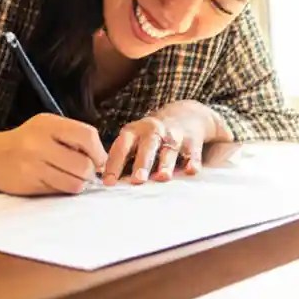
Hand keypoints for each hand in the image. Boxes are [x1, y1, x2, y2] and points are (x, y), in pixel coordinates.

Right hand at [0, 113, 107, 195]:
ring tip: (69, 176)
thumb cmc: (26, 142)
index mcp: (48, 124)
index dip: (98, 151)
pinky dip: (64, 189)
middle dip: (89, 172)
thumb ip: (74, 137)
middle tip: (84, 171)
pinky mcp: (30, 184)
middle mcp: (39, 143)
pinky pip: (60, 191)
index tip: (98, 159)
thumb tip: (103, 160)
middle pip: (84, 165)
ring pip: (74, 182)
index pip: (87, 136)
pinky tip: (56, 181)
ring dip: (78, 183)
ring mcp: (33, 165)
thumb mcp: (47, 127)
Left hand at [103, 101, 217, 185]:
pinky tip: (191, 171)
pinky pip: (192, 154)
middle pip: (147, 146)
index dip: (114, 163)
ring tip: (162, 177)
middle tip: (137, 180)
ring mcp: (174, 135)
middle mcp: (154, 131)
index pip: (122, 147)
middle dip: (142, 163)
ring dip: (165, 164)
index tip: (109, 182)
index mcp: (134, 132)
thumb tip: (106, 183)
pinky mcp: (192, 142)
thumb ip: (123, 159)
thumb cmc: (153, 137)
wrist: (187, 115)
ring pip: (170, 150)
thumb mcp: (135, 140)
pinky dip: (192, 162)